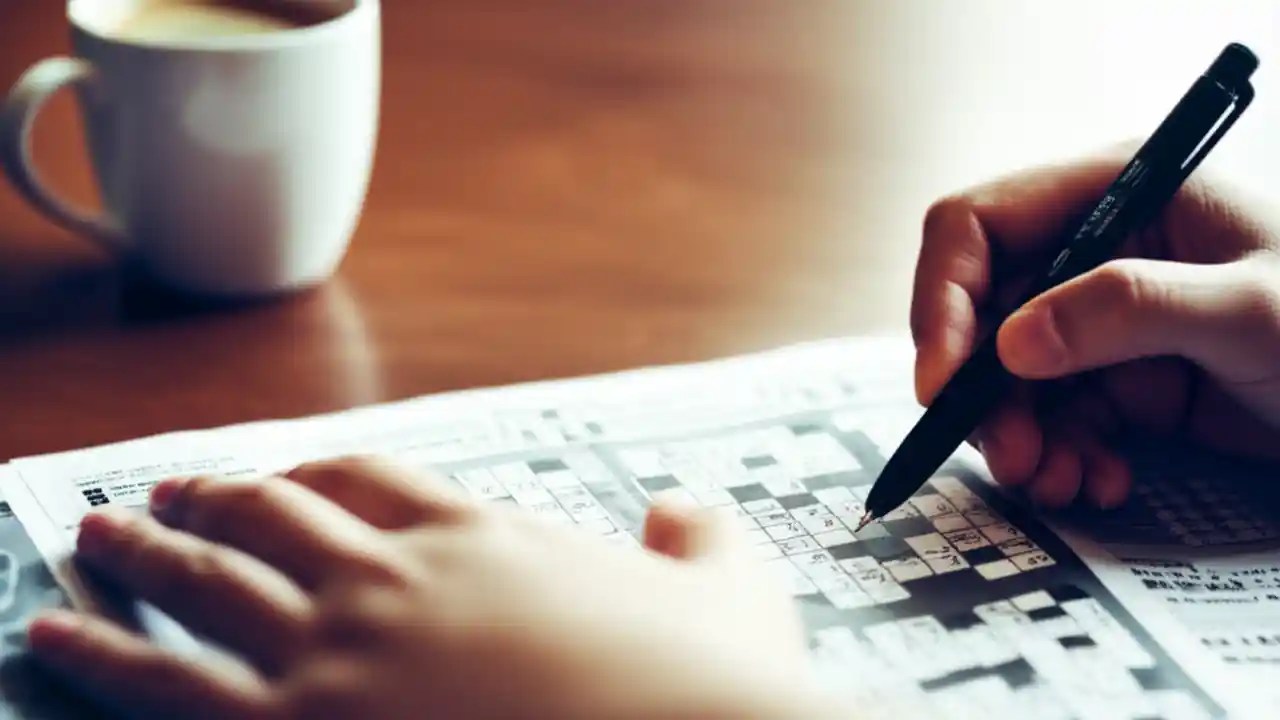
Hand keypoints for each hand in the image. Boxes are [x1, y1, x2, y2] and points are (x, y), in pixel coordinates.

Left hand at [25, 458, 833, 719]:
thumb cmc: (710, 686)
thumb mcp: (732, 588)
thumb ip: (702, 535)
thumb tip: (688, 508)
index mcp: (484, 538)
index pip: (372, 480)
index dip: (314, 471)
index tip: (282, 477)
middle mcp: (399, 577)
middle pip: (275, 514)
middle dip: (212, 502)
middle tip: (167, 496)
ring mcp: (346, 651)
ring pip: (209, 581)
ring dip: (141, 556)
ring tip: (92, 537)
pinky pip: (170, 685)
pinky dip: (102, 655)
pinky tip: (52, 638)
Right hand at [913, 150, 1279, 508]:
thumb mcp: (1249, 310)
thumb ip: (1130, 311)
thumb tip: (1010, 344)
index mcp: (1116, 192)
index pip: (979, 226)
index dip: (945, 299)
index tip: (941, 382)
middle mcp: (1094, 250)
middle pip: (984, 312)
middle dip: (985, 392)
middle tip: (1010, 457)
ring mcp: (1103, 318)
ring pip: (1010, 376)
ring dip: (1021, 436)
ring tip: (1059, 482)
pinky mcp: (1117, 376)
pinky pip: (1053, 416)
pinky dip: (1062, 455)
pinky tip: (1100, 480)